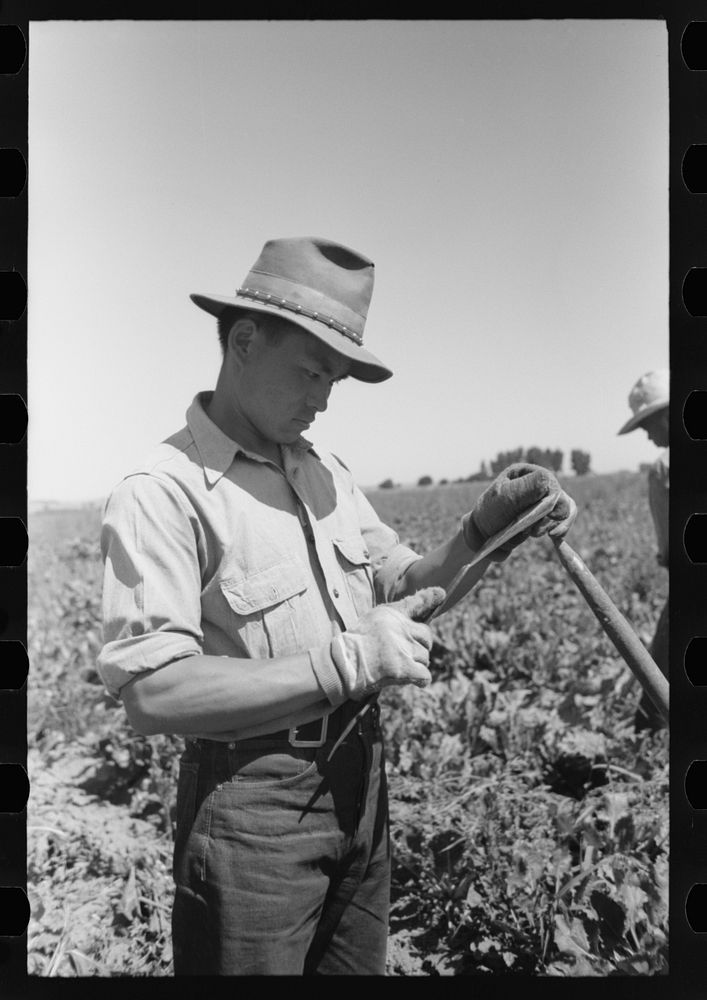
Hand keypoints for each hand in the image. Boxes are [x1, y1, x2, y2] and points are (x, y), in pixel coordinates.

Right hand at [330, 587, 445, 700]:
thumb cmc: (355, 647)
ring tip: (397, 666)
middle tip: (405, 654)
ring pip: (425, 656)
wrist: (341, 666)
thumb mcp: (372, 622)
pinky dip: (421, 679)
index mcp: (390, 614)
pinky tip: (412, 680)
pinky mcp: (403, 668)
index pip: (416, 603)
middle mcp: (399, 627)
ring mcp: (402, 648)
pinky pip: (425, 674)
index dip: (430, 598)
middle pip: (427, 636)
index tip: (441, 593)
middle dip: (421, 646)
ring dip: (416, 664)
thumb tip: (417, 626)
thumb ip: (393, 620)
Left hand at [463, 463, 576, 555]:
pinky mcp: (545, 518)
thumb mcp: (504, 498)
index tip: (549, 514)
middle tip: (537, 530)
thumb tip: (546, 479)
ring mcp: (542, 502)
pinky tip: (554, 537)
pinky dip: (559, 531)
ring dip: (553, 525)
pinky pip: (561, 522)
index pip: (548, 481)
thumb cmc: (489, 513)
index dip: (553, 498)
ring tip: (535, 534)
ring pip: (564, 511)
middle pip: (560, 497)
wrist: (483, 535)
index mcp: (526, 474)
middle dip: (553, 516)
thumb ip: (524, 489)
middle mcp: (537, 485)